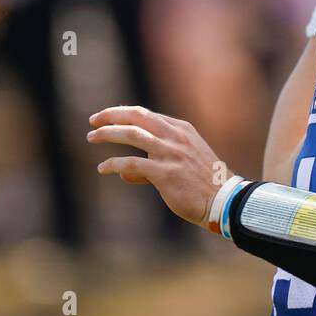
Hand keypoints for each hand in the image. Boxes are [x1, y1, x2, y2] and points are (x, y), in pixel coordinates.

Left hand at [87, 106, 230, 229]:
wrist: (224, 200)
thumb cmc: (204, 185)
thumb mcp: (183, 165)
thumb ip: (153, 165)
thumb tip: (124, 174)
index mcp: (182, 130)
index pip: (147, 115)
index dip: (124, 114)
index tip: (108, 118)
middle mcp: (176, 137)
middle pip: (137, 116)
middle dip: (112, 115)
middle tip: (93, 120)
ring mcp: (171, 153)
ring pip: (132, 134)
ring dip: (108, 134)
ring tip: (91, 137)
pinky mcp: (165, 173)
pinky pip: (132, 164)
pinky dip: (114, 164)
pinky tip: (103, 168)